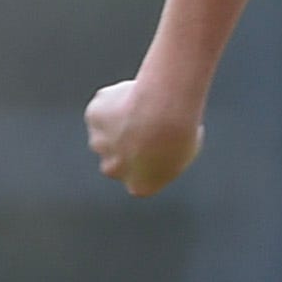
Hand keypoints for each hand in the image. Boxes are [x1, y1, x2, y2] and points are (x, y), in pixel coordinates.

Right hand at [87, 75, 204, 196]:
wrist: (162, 112)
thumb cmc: (181, 131)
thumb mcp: (188, 149)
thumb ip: (168, 152)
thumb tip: (164, 141)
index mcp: (140, 186)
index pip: (139, 178)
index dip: (149, 159)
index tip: (160, 143)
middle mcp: (114, 171)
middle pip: (115, 160)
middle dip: (125, 144)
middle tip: (149, 123)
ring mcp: (99, 144)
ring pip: (106, 133)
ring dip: (119, 122)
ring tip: (146, 106)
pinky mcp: (93, 118)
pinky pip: (104, 108)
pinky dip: (115, 101)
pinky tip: (135, 94)